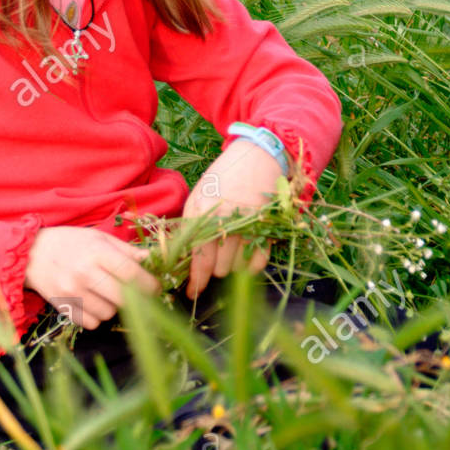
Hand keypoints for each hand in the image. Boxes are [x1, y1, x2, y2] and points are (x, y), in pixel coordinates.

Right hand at [24, 226, 161, 329]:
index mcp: (96, 252)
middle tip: (140, 296)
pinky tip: (92, 303)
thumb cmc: (70, 242)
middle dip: (137, 300)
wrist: (32, 254)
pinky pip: (91, 323)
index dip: (149, 284)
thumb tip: (149, 258)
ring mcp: (72, 292)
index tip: (156, 288)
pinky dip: (96, 316)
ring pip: (109, 313)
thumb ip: (124, 249)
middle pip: (123, 298)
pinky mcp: (63, 307)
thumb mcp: (98, 238)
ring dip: (114, 307)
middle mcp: (84, 273)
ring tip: (107, 294)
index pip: (131, 273)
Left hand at [182, 138, 285, 299]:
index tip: (192, 293)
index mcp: (203, 213)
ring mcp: (249, 226)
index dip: (195, 281)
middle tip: (213, 259)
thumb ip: (189, 225)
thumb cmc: (223, 177)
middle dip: (213, 269)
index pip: (198, 258)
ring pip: (238, 267)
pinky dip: (251, 266)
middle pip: (218, 268)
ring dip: (231, 266)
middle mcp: (225, 222)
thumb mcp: (199, 196)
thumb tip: (181, 257)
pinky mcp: (268, 228)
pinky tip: (245, 257)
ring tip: (229, 252)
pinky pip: (258, 262)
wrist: (258, 156)